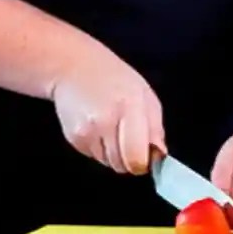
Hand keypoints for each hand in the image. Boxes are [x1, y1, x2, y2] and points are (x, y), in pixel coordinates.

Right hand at [51, 55, 164, 175]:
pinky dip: (99, 147)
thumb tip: (159, 155)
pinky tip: (97, 126)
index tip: (146, 155)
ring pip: (108, 163)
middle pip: (122, 165)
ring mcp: (86, 131)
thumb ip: (155, 127)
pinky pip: (93, 156)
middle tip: (128, 136)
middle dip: (129, 158)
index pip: (136, 157)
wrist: (73, 67)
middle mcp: (106, 121)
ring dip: (113, 152)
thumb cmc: (113, 78)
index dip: (143, 162)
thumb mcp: (144, 94)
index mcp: (129, 107)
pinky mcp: (73, 138)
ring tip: (111, 126)